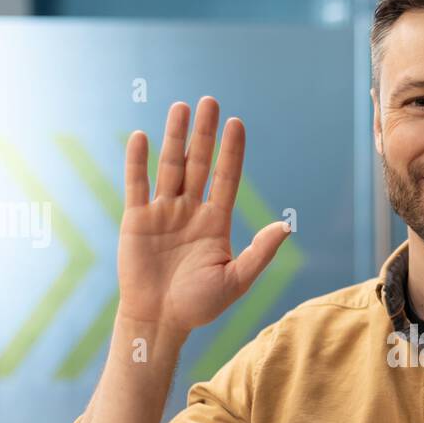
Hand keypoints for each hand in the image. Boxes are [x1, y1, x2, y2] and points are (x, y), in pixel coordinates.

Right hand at [116, 96, 290, 334]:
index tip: (237, 124)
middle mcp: (190, 211)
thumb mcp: (236, 281)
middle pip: (199, 164)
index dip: (232, 151)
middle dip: (205, 134)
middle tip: (210, 101)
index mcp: (215, 222)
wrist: (160, 321)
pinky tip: (141, 136)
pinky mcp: (136, 219)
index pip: (226, 178)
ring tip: (181, 107)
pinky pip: (136, 184)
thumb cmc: (199, 306)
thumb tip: (286, 226)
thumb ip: (260, 253)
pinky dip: (137, 161)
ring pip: (170, 167)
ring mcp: (163, 212)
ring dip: (175, 137)